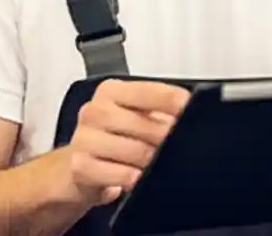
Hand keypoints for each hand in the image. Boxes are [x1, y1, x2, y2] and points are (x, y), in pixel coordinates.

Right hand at [64, 79, 189, 206]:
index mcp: (111, 92)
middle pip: (143, 124)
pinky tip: (141, 180)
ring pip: (134, 150)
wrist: (77, 169)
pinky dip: (135, 178)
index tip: (195, 110)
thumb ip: (159, 113)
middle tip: (183, 149)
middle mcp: (95, 110)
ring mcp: (85, 138)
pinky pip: (118, 174)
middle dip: (168, 139)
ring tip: (163, 167)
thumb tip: (190, 117)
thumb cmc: (111, 141)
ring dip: (155, 162)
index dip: (175, 102)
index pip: (149, 91)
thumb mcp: (133, 120)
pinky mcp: (80, 166)